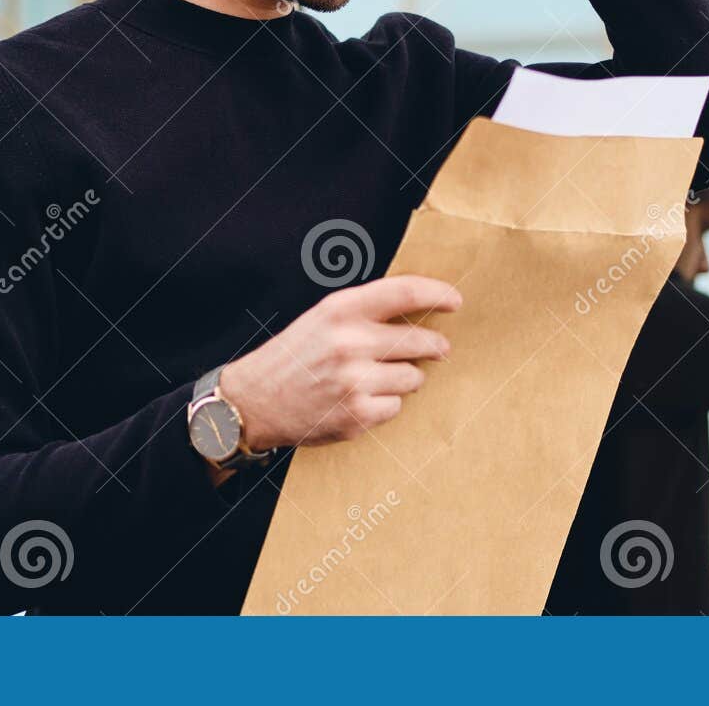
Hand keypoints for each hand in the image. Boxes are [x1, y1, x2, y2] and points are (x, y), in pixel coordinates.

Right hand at [217, 275, 458, 449]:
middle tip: (439, 349)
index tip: (455, 300)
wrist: (253, 401)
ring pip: (413, 377)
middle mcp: (350, 343)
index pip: (404, 292)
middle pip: (419, 341)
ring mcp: (354, 382)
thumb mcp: (323, 318)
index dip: (437, 294)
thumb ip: (366, 312)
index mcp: (341, 310)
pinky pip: (395, 406)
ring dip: (407, 378)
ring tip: (379, 377)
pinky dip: (385, 404)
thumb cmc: (294, 356)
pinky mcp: (356, 416)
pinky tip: (361, 400)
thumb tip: (420, 314)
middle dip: (435, 346)